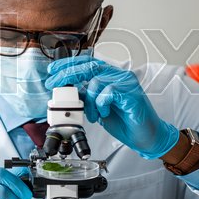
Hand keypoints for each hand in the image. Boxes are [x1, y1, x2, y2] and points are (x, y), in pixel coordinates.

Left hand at [45, 55, 178, 158]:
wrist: (146, 136)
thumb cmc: (125, 121)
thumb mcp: (97, 106)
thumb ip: (86, 95)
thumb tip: (68, 90)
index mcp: (111, 75)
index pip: (87, 62)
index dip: (68, 64)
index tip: (52, 69)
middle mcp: (119, 75)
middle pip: (89, 66)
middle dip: (67, 74)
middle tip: (54, 84)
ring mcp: (127, 83)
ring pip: (96, 82)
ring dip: (89, 101)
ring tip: (93, 114)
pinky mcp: (131, 93)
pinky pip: (108, 92)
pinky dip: (101, 104)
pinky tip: (104, 113)